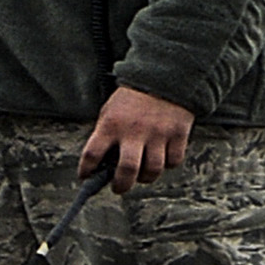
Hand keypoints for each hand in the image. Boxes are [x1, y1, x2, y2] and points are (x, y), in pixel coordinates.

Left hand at [80, 86, 197, 191]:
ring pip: (153, 171)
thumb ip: (105, 136)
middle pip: (127, 171)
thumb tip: (102, 166)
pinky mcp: (178, 134)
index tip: (85, 176)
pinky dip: (167, 164)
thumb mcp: (110, 112)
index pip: (92, 154)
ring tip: (141, 173)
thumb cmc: (133, 99)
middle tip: (118, 187)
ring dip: (146, 177)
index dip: (86, 170)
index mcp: (111, 125)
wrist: (165, 77)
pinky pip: (173, 162)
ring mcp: (158, 134)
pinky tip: (162, 157)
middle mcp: (134, 131)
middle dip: (121, 186)